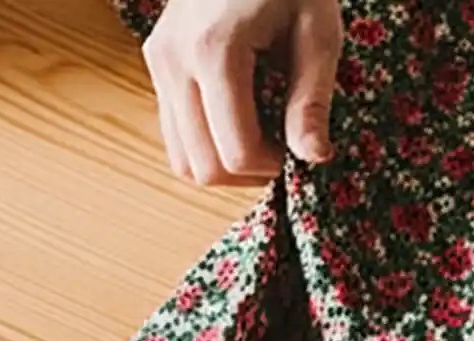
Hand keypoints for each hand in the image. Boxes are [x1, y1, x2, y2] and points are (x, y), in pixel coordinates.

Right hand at [143, 0, 342, 185]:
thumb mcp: (317, 33)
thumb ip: (312, 100)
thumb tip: (313, 159)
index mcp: (214, 51)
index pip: (236, 152)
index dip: (273, 167)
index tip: (300, 150)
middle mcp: (173, 60)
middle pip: (201, 166)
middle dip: (247, 174)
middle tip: (283, 151)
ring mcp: (157, 62)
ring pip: (181, 158)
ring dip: (224, 166)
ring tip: (263, 141)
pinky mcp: (155, 63)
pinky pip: (175, 134)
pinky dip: (207, 145)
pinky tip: (241, 125)